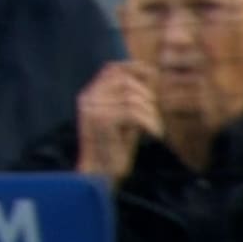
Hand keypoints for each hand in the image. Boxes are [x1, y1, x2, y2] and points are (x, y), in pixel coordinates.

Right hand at [75, 61, 162, 184]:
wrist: (100, 174)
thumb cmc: (115, 147)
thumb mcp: (125, 116)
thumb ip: (130, 97)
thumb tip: (150, 73)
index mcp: (89, 94)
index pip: (111, 69)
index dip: (133, 67)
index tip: (153, 74)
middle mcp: (87, 98)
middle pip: (125, 82)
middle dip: (147, 96)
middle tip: (154, 116)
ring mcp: (92, 108)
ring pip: (131, 98)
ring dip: (151, 113)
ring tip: (155, 128)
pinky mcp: (101, 120)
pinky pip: (133, 112)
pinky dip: (150, 123)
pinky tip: (154, 134)